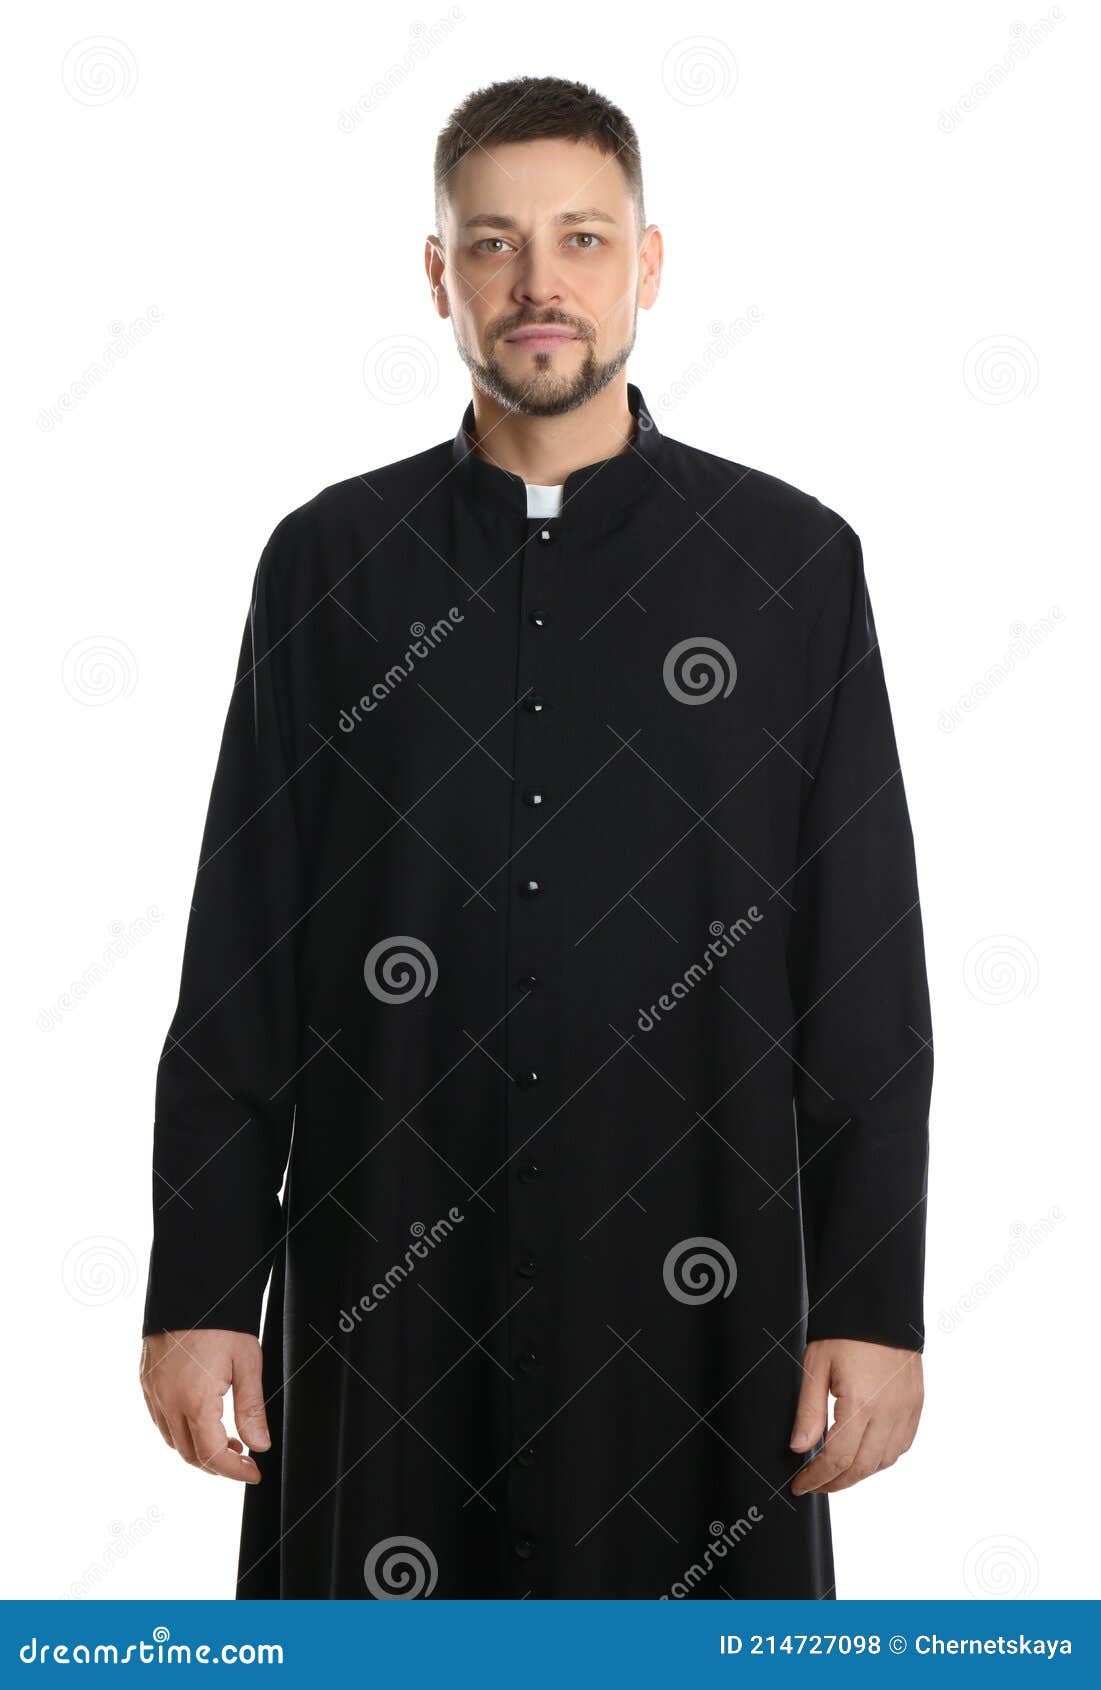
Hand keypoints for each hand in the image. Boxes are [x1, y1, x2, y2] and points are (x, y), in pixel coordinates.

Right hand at [140, 1328, 269, 1482]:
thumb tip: (260, 1445)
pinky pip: (160, 1421)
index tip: (254, 1472)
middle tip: (244, 1459)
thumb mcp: (248, 1362)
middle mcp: (167, 1402)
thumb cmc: (222, 1321)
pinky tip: (202, 1421)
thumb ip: (251, 1409)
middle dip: (218, 1465)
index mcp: (194, 1401)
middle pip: (189, 1454)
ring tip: (228, 1441)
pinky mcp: (146, 1381)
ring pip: (172, 1441)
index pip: (213, 1455)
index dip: (235, 1471)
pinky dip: (181, 1432)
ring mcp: (152, 1392)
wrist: (190, 1288)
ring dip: (199, 1450)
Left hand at [788, 1338, 922, 1494]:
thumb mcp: (815, 1366)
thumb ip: (809, 1412)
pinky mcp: (916, 1404)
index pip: (838, 1459)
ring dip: (859, 1473)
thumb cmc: (844, 1331)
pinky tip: (864, 1454)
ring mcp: (906, 1409)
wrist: (879, 1306)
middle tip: (814, 1484)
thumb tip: (799, 1449)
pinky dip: (882, 1458)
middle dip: (835, 1482)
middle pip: (862, 1467)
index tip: (800, 1485)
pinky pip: (902, 1445)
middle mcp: (889, 1412)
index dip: (817, 1478)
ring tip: (835, 1472)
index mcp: (862, 1403)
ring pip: (884, 1461)